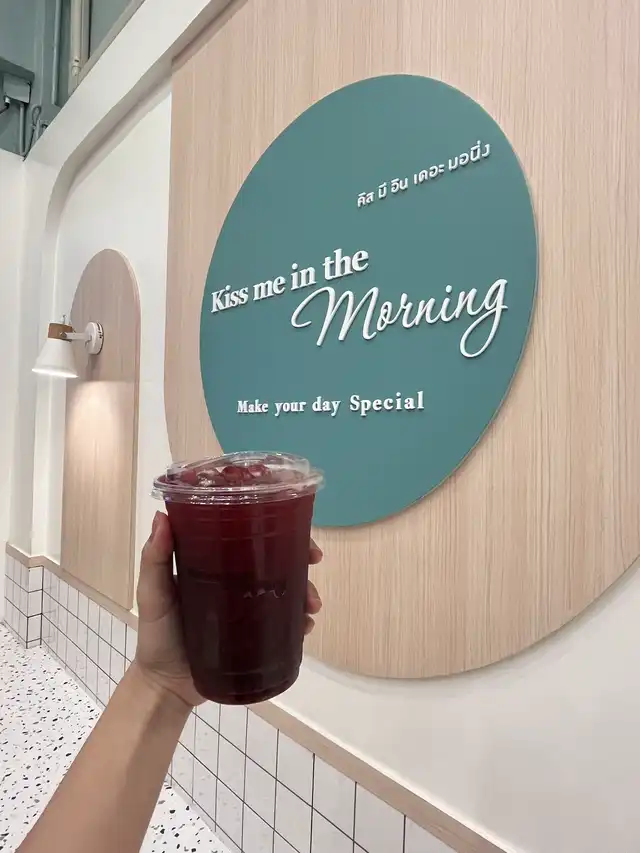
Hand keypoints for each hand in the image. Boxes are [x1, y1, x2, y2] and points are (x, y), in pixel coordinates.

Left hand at [134, 511, 322, 708]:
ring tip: (310, 607)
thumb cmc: (157, 634)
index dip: (275, 529)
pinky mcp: (256, 637)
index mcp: (216, 564)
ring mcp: (248, 610)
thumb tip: (162, 516)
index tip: (295, 529)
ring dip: (306, 592)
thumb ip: (154, 559)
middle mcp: (237, 582)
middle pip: (276, 562)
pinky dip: (299, 623)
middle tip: (314, 564)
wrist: (165, 686)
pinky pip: (284, 625)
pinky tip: (305, 627)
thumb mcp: (152, 592)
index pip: (249, 538)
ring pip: (286, 592)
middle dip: (300, 560)